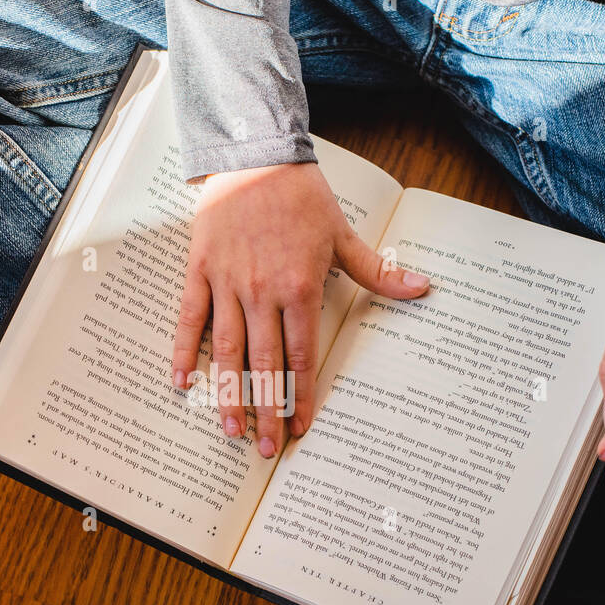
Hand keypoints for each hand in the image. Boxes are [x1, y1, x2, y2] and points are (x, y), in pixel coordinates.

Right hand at [171, 162, 429, 456]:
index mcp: (300, 287)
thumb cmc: (301, 195)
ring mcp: (227, 283)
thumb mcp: (342, 233)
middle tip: (265, 449)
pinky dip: (184, 350)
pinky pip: (189, 317)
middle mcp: (262, 292)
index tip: (300, 427)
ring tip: (229, 428)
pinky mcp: (200, 269)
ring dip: (227, 393)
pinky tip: (181, 381)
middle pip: (264, 364)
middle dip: (265, 411)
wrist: (255, 155)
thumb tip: (422, 288)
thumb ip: (378, 271)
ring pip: (226, 350)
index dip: (301, 395)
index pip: (301, 356)